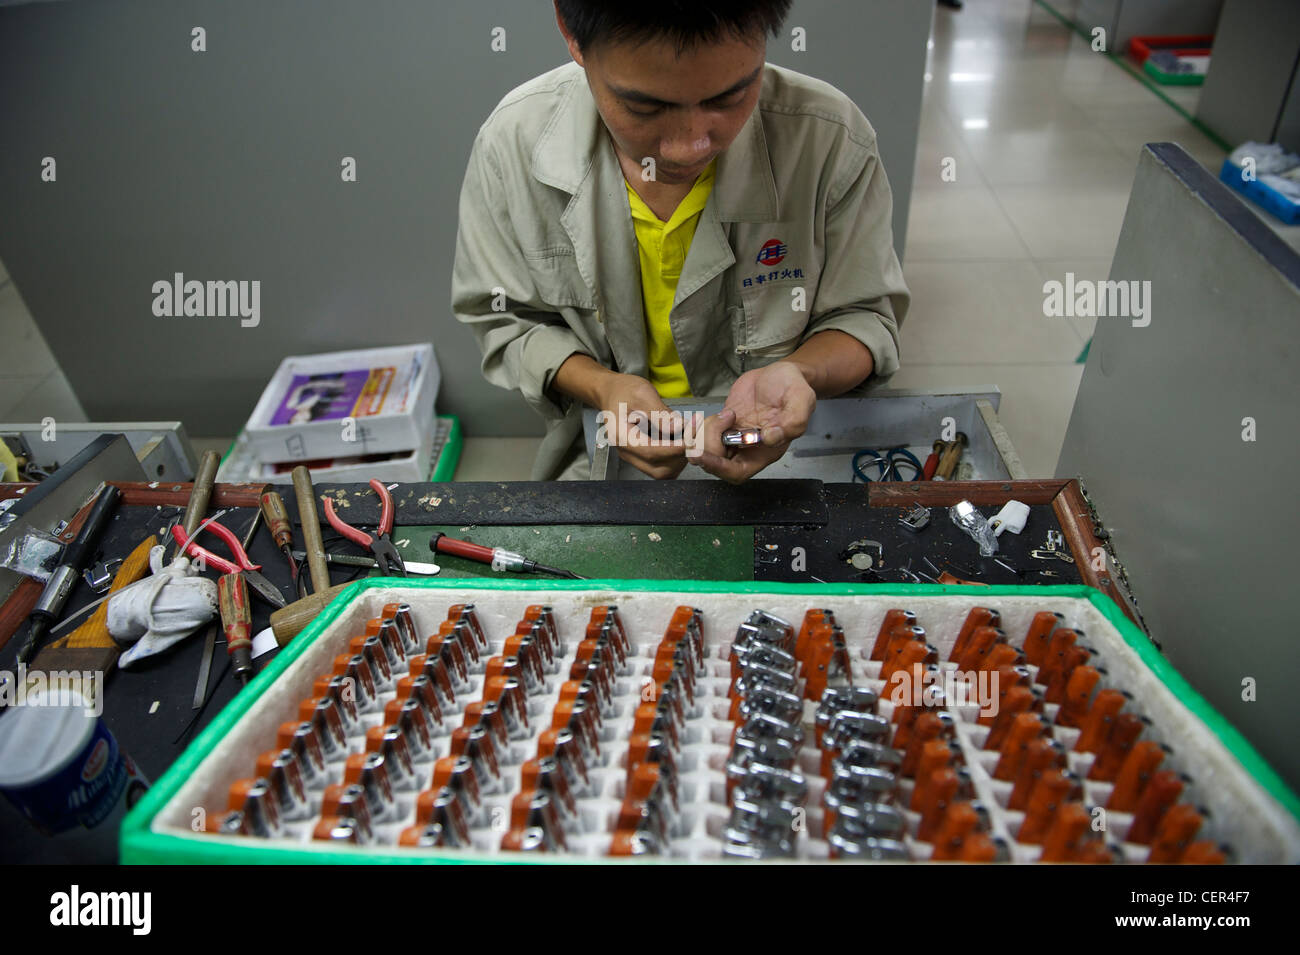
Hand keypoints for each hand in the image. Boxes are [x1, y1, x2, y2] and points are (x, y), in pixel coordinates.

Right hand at [594, 371, 694, 479]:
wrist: (611, 392)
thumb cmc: (623, 390)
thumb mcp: (642, 394)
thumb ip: (660, 413)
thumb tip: (678, 427)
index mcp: (622, 436)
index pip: (652, 452)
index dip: (675, 449)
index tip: (692, 439)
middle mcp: (626, 451)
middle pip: (658, 469)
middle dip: (679, 457)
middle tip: (693, 437)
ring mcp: (633, 456)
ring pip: (661, 471)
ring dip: (679, 458)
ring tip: (688, 437)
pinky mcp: (640, 455)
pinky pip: (660, 465)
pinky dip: (674, 457)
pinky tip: (680, 440)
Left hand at [689, 361, 815, 483]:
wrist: (781, 372)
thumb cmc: (794, 387)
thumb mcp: (802, 398)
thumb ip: (793, 421)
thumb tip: (770, 438)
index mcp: (767, 450)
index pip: (738, 471)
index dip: (719, 468)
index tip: (704, 455)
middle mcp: (749, 447)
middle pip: (718, 463)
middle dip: (706, 449)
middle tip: (713, 426)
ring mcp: (735, 435)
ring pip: (707, 448)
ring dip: (703, 433)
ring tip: (725, 414)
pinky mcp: (725, 423)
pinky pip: (703, 433)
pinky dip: (696, 426)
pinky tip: (702, 416)